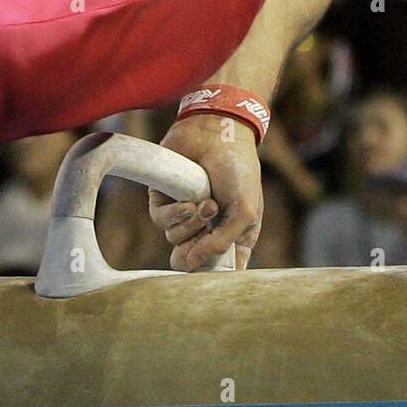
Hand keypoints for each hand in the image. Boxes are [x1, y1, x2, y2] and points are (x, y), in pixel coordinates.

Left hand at [148, 114, 262, 270]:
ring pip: (175, 241)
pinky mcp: (165, 198)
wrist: (217, 132)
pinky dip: (176, 214)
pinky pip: (161, 220)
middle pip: (192, 261)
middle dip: (198, 251)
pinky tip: (190, 202)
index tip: (214, 272)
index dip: (214, 274)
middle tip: (206, 238)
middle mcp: (207, 228)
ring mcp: (185, 214)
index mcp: (233, 235)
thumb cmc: (238, 170)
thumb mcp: (244, 211)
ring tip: (207, 204)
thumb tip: (190, 265)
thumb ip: (221, 243)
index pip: (220, 269)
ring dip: (191, 225)